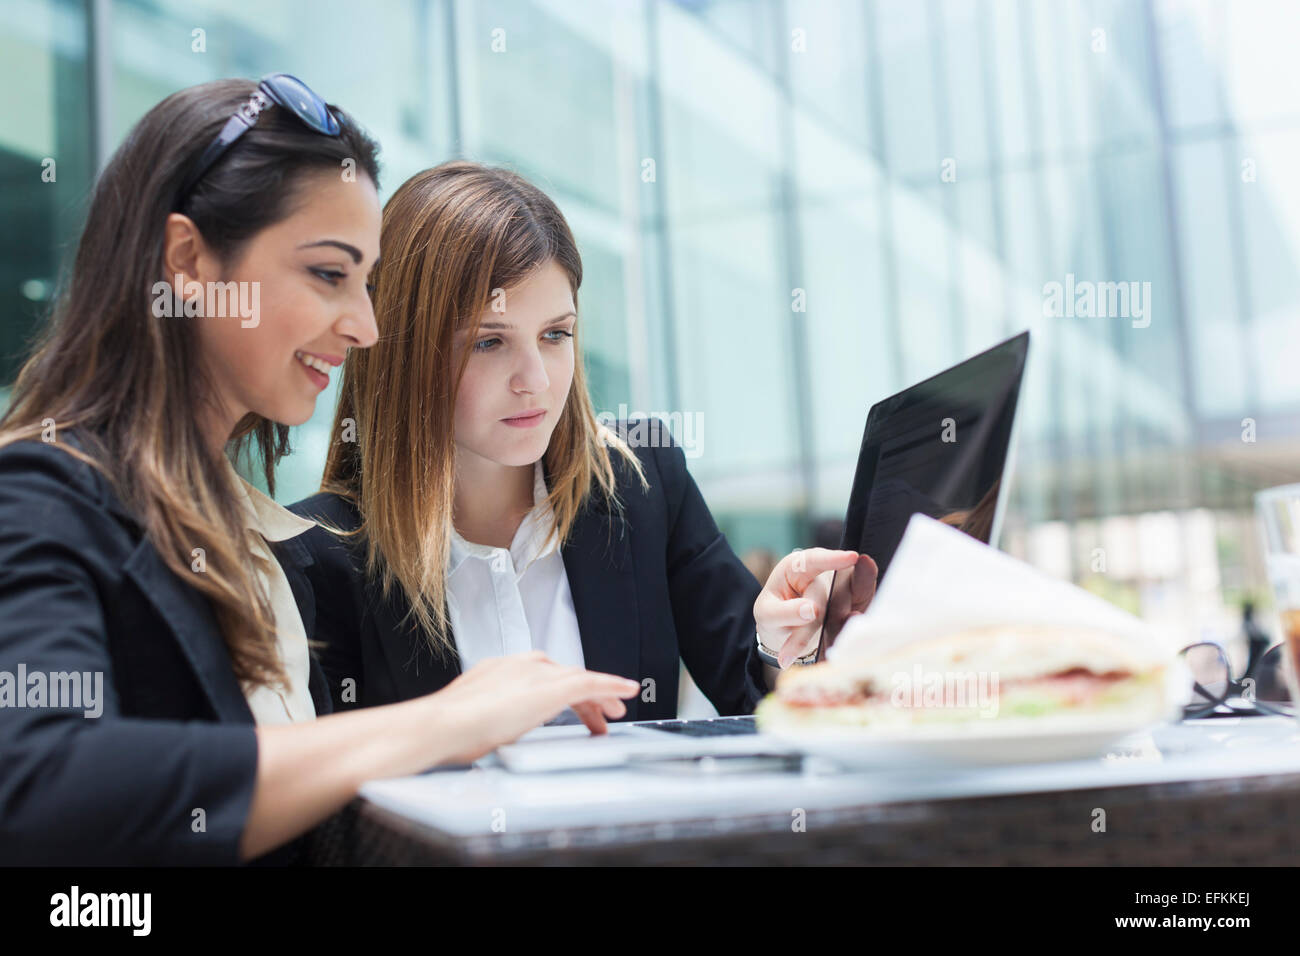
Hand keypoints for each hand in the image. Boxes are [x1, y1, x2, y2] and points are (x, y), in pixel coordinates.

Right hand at [426, 651, 641, 763]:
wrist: (444, 724)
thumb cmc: (448, 729)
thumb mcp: (471, 718)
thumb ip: (487, 718)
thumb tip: (488, 733)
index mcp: (501, 669)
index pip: (541, 677)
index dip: (560, 693)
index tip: (568, 709)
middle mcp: (521, 665)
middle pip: (564, 676)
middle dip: (584, 697)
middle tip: (598, 716)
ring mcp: (537, 673)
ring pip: (580, 679)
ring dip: (600, 695)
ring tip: (615, 711)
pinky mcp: (552, 687)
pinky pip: (592, 683)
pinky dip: (611, 686)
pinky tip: (626, 690)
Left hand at [754, 548, 877, 667]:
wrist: (783, 634)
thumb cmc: (773, 614)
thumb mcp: (767, 614)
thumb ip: (785, 612)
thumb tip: (812, 610)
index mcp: (797, 567)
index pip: (815, 560)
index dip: (834, 559)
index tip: (853, 558)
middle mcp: (822, 576)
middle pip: (827, 597)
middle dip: (810, 623)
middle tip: (788, 652)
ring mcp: (839, 594)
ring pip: (842, 613)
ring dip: (826, 633)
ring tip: (793, 654)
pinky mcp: (849, 612)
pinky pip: (850, 625)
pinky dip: (838, 638)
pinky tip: (824, 647)